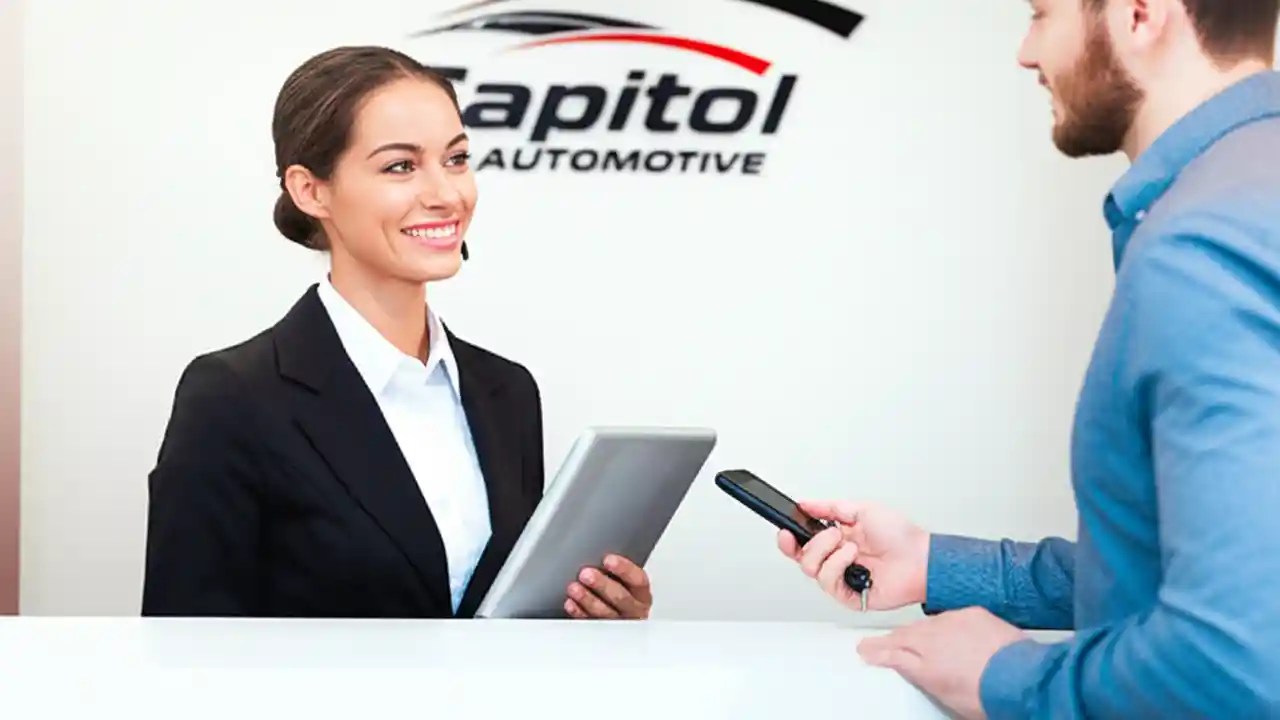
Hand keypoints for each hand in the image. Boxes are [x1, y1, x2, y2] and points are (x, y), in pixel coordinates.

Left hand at [564, 554, 651, 619]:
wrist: (618, 616)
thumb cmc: (619, 592)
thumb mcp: (624, 580)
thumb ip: (616, 571)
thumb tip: (595, 551)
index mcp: (641, 594)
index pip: (638, 580)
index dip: (624, 569)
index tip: (608, 560)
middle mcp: (633, 609)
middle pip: (621, 598)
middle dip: (602, 585)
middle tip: (586, 574)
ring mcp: (618, 623)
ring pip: (605, 613)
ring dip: (588, 599)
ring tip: (574, 588)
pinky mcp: (602, 632)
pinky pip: (590, 623)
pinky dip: (579, 613)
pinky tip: (571, 603)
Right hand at [777, 500, 929, 610]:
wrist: (920, 557)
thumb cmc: (900, 536)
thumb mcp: (862, 509)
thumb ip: (830, 507)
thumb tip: (806, 504)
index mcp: (836, 540)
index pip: (802, 543)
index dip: (789, 540)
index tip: (785, 530)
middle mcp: (836, 560)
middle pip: (801, 558)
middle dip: (811, 543)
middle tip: (831, 534)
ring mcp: (842, 578)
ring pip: (811, 570)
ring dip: (829, 552)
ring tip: (850, 545)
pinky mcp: (849, 595)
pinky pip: (828, 583)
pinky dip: (838, 565)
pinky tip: (853, 557)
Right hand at [857, 607, 1026, 719]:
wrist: (1022, 678)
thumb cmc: (984, 691)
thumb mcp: (936, 687)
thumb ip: (907, 667)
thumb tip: (885, 656)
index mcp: (923, 652)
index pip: (890, 647)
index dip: (876, 648)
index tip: (865, 649)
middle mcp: (936, 630)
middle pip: (908, 633)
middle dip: (898, 639)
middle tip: (888, 646)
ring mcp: (956, 621)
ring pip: (930, 624)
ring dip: (924, 633)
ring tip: (926, 646)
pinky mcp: (976, 615)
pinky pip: (954, 616)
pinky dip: (949, 625)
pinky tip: (953, 637)